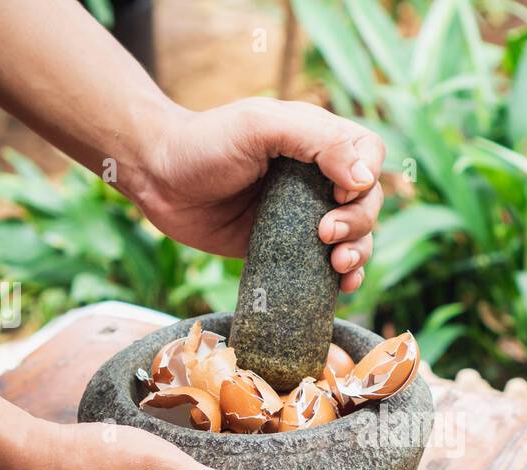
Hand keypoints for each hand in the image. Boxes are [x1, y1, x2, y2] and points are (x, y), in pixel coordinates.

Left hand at [137, 99, 384, 292]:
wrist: (157, 180)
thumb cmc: (205, 143)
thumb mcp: (261, 126)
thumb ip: (316, 142)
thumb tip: (364, 178)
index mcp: (315, 140)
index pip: (368, 153)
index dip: (366, 177)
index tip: (336, 195)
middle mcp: (315, 177)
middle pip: (367, 200)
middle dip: (359, 222)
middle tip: (326, 234)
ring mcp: (303, 215)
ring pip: (356, 236)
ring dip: (359, 252)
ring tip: (338, 264)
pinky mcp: (287, 248)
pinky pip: (327, 266)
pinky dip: (344, 277)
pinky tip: (341, 285)